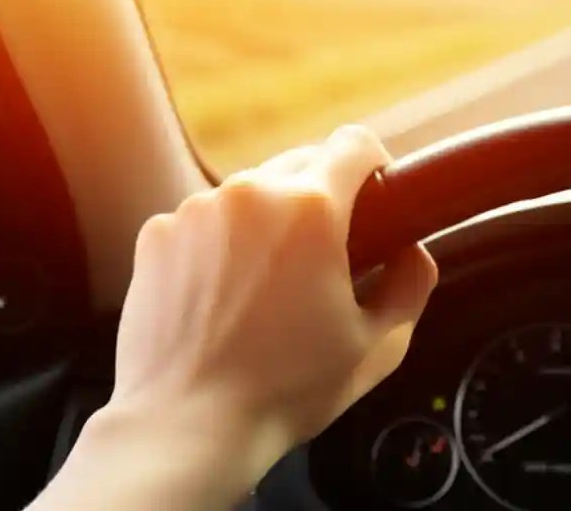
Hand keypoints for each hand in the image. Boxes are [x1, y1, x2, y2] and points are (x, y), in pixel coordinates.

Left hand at [34, 126, 436, 509]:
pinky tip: (225, 297)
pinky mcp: (156, 234)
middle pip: (303, 163)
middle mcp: (250, 193)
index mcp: (311, 209)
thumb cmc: (284, 391)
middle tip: (329, 257)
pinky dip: (221, 244)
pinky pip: (205, 220)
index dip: (375, 166)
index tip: (376, 197)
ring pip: (252, 192)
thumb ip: (411, 284)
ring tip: (270, 286)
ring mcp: (195, 210)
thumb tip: (413, 255)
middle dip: (323, 199)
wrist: (186, 426)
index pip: (355, 143)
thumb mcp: (378, 345)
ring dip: (269, 221)